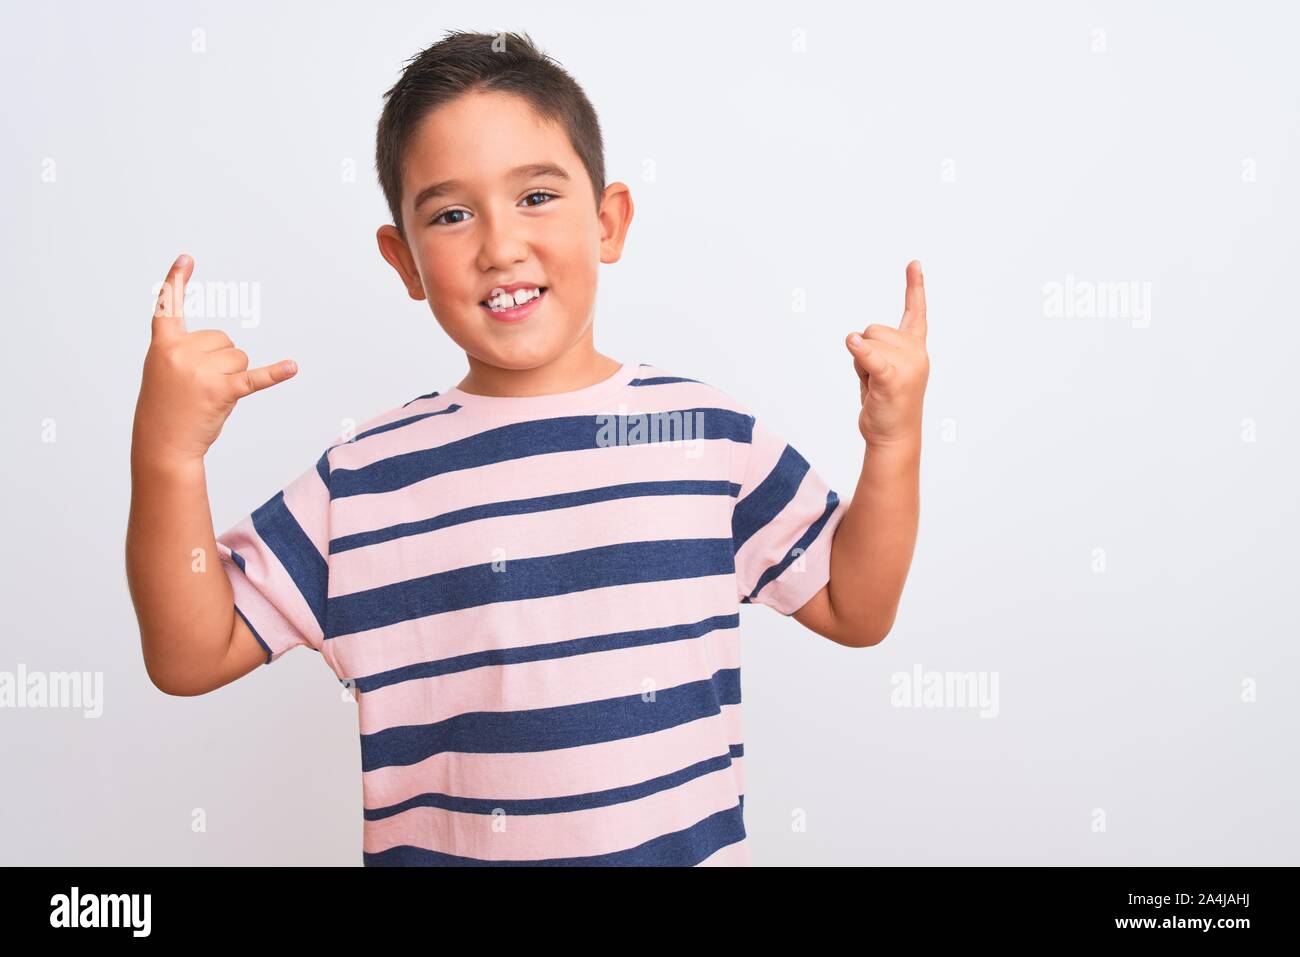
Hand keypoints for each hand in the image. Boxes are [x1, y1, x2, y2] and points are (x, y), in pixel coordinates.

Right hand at [132, 254, 297, 465]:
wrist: (163, 442)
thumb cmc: (168, 406)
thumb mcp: (166, 370)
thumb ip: (188, 350)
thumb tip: (230, 349)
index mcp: (163, 344)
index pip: (168, 306)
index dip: (176, 281)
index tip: (186, 258)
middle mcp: (180, 352)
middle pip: (224, 339)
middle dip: (221, 362)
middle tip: (200, 386)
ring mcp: (200, 371)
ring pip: (240, 357)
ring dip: (234, 376)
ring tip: (210, 395)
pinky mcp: (221, 391)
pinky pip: (254, 377)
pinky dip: (275, 373)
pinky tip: (292, 367)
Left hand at [844, 260, 929, 449]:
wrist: (894, 437)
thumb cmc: (887, 404)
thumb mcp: (882, 370)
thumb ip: (875, 349)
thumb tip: (855, 339)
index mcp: (915, 348)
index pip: (916, 312)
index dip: (914, 287)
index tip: (914, 263)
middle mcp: (915, 352)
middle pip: (873, 329)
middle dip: (864, 351)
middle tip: (876, 379)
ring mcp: (906, 365)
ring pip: (865, 341)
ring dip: (860, 363)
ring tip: (874, 385)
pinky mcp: (891, 378)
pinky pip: (871, 357)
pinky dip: (861, 351)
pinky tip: (853, 344)